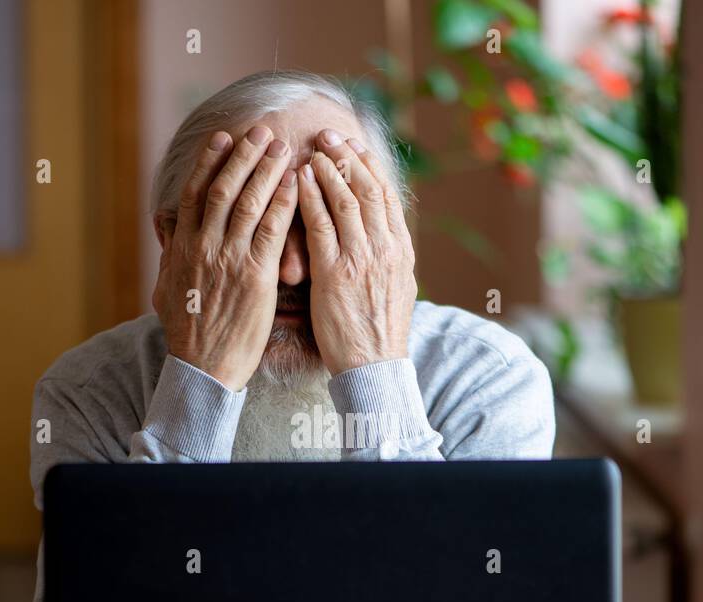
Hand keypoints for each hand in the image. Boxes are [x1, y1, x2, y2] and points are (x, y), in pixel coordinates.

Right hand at [151, 126, 297, 390]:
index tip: (223, 137)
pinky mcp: (255, 275)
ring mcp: (228, 259)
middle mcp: (203, 246)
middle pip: (223, 188)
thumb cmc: (190, 336)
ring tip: (283, 147)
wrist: (203, 368)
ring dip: (266, 170)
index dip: (210, 162)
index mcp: (182, 248)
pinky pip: (271, 230)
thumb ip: (171, 258)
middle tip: (261, 130)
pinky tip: (295, 183)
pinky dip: (283, 202)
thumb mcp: (167, 291)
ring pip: (248, 202)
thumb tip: (167, 235)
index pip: (196, 193)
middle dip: (244, 155)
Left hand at [296, 129, 417, 375]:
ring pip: (345, 199)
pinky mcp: (335, 273)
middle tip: (330, 134)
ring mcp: (361, 259)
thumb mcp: (397, 289)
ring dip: (329, 168)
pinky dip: (312, 196)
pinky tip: (301, 178)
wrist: (374, 367)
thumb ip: (389, 258)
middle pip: (367, 188)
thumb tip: (385, 237)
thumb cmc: (379, 335)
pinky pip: (321, 224)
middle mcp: (384, 248)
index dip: (369, 167)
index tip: (356, 146)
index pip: (386, 196)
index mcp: (400, 251)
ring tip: (313, 147)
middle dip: (348, 156)